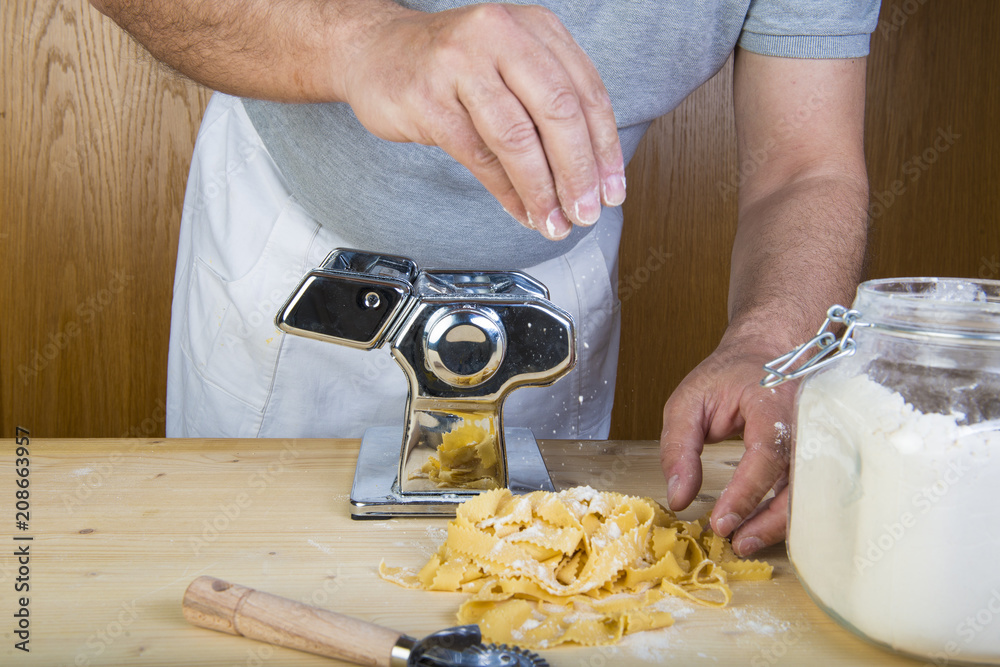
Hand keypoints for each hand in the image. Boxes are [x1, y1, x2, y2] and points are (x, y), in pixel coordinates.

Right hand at [339, 4, 625, 239]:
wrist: (375, 51)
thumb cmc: (450, 66)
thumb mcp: (510, 68)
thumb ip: (548, 108)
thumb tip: (589, 177)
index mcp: (534, 27)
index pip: (586, 92)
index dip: (604, 149)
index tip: (612, 191)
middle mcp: (501, 35)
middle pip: (558, 112)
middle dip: (578, 173)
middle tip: (587, 212)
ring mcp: (461, 63)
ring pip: (518, 137)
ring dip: (542, 190)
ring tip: (554, 221)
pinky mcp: (428, 97)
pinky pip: (478, 154)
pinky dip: (506, 191)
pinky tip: (521, 210)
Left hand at [659, 332, 795, 556]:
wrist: (768, 354)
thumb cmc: (729, 376)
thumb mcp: (688, 402)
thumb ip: (678, 447)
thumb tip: (678, 497)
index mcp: (774, 403)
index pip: (766, 455)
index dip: (745, 494)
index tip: (721, 523)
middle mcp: (806, 424)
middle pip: (798, 483)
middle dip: (768, 522)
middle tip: (734, 542)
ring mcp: (817, 440)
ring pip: (808, 494)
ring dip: (777, 524)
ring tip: (743, 541)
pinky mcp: (817, 456)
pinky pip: (807, 491)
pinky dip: (784, 514)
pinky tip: (759, 528)